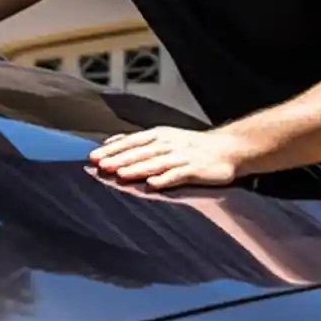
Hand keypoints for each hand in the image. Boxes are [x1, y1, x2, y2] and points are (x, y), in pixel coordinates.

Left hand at [88, 126, 249, 188]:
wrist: (227, 148)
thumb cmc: (190, 145)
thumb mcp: (163, 137)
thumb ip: (138, 142)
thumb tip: (110, 142)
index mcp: (158, 135)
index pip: (131, 141)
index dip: (112, 149)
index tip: (93, 157)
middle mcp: (167, 143)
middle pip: (140, 151)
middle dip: (120, 158)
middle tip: (101, 166)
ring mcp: (181, 156)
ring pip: (156, 162)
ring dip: (137, 168)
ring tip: (121, 175)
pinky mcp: (195, 169)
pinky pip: (178, 174)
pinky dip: (165, 179)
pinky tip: (153, 184)